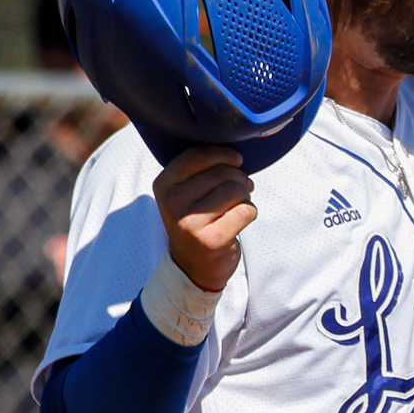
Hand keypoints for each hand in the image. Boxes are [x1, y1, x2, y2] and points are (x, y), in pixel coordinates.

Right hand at [152, 146, 254, 291]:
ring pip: (237, 190)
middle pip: (224, 173)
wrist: (194, 265)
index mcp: (163, 185)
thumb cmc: (196, 219)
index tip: (236, 160)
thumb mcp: (185, 192)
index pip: (198, 155)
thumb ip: (199, 169)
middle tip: (239, 190)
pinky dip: (250, 213)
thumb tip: (234, 147)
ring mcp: (190, 222)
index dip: (224, 154)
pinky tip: (238, 221)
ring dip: (245, 197)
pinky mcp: (212, 239)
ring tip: (236, 206)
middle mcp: (172, 203)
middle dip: (240, 179)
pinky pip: (247, 210)